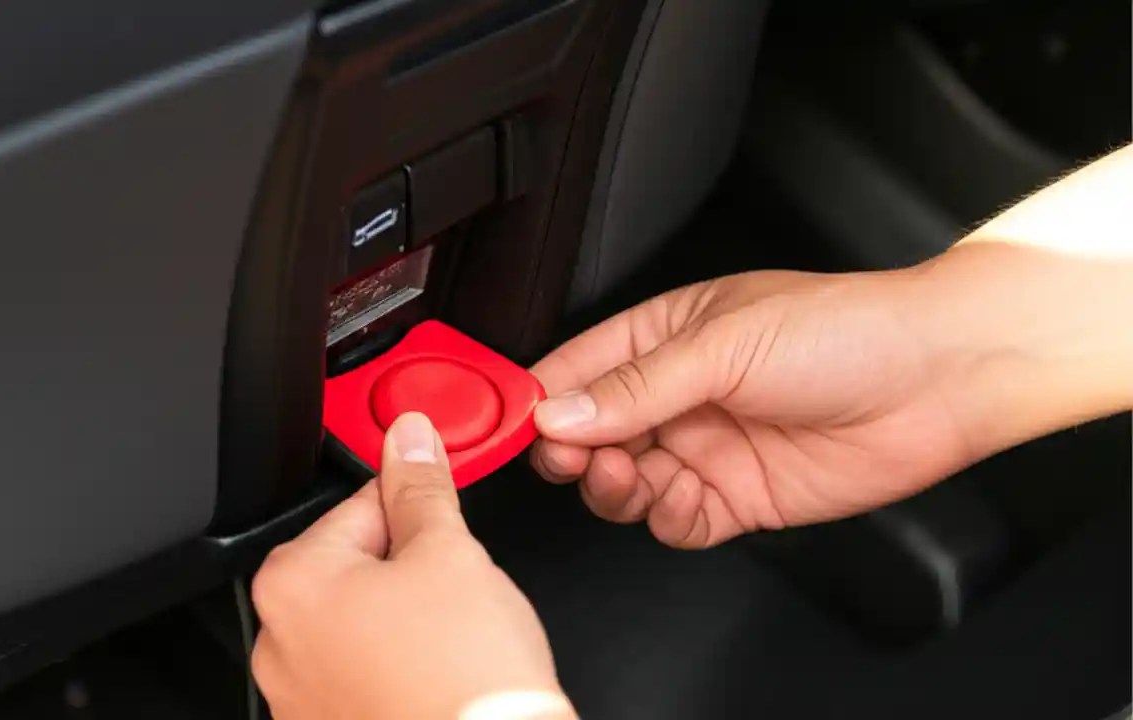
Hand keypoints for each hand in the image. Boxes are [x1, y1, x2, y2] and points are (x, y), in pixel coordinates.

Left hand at [251, 412, 573, 719]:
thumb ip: (421, 488)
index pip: (355, 507)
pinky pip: (360, 676)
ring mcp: (298, 698)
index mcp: (292, 584)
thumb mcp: (450, 552)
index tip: (435, 504)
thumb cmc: (464, 679)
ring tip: (451, 634)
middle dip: (404, 564)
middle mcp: (278, 645)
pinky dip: (394, 667)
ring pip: (359, 624)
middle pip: (352, 567)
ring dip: (400, 617)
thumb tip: (410, 441)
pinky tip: (437, 671)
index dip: (410, 504)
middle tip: (454, 582)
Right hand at [529, 146, 1132, 549]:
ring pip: (625, 484)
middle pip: (591, 435)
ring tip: (627, 476)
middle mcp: (677, 395)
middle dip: (571, 452)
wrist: (934, 379)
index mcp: (663, 337)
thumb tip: (560, 411)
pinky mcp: (735, 497)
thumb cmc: (843, 331)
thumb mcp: (723, 344)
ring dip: (614, 488)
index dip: (539, 399)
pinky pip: (675, 521)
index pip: (576, 369)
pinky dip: (665, 519)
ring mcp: (704, 448)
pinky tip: (681, 499)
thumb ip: (637, 387)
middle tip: (572, 459)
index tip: (514, 425)